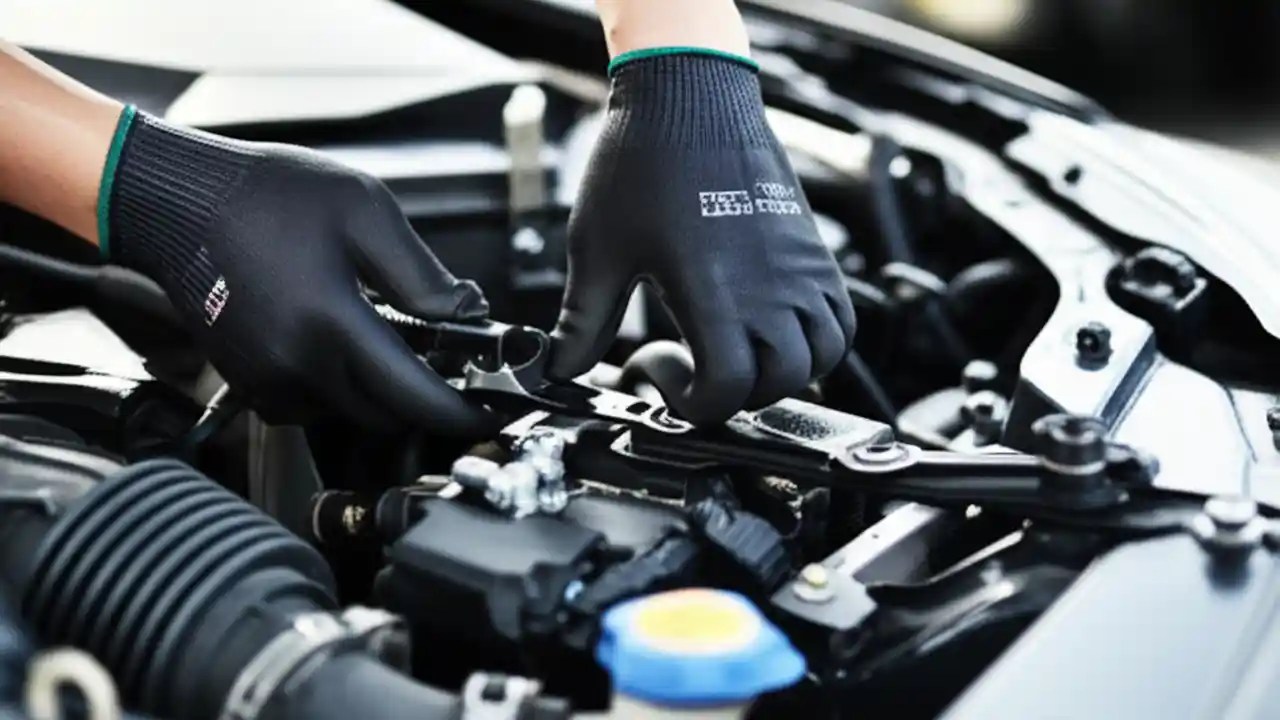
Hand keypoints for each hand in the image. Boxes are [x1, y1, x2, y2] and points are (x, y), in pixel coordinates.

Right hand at [105, 111, 491, 431]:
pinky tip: (337, 340)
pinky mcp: (247, 382)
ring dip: (378, 390)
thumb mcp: (365, 213)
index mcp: (331, 325)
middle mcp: (296, 366)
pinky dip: (337, 386)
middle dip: (422, 396)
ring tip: (383, 335)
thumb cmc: (264, 195)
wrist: (175, 200)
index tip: (487, 413)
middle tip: (443, 358)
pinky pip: (311, 405)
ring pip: (349, 412)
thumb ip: (423, 275)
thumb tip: (468, 314)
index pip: (415, 396)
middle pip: (387, 413)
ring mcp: (266, 380)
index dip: (460, 412)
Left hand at [550, 52, 855, 424]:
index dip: (692, 404)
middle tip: (696, 368)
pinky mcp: (813, 252)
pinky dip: (818, 341)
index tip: (659, 373)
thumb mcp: (596, 249)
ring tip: (740, 353)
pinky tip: (774, 328)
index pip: (728, 389)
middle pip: (778, 383)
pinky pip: (841, 318)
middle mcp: (769, 287)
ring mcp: (800, 270)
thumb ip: (581, 320)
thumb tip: (560, 367)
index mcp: (714, 293)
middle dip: (733, 394)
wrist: (690, 95)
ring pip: (820, 357)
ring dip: (782, 373)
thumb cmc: (642, 164)